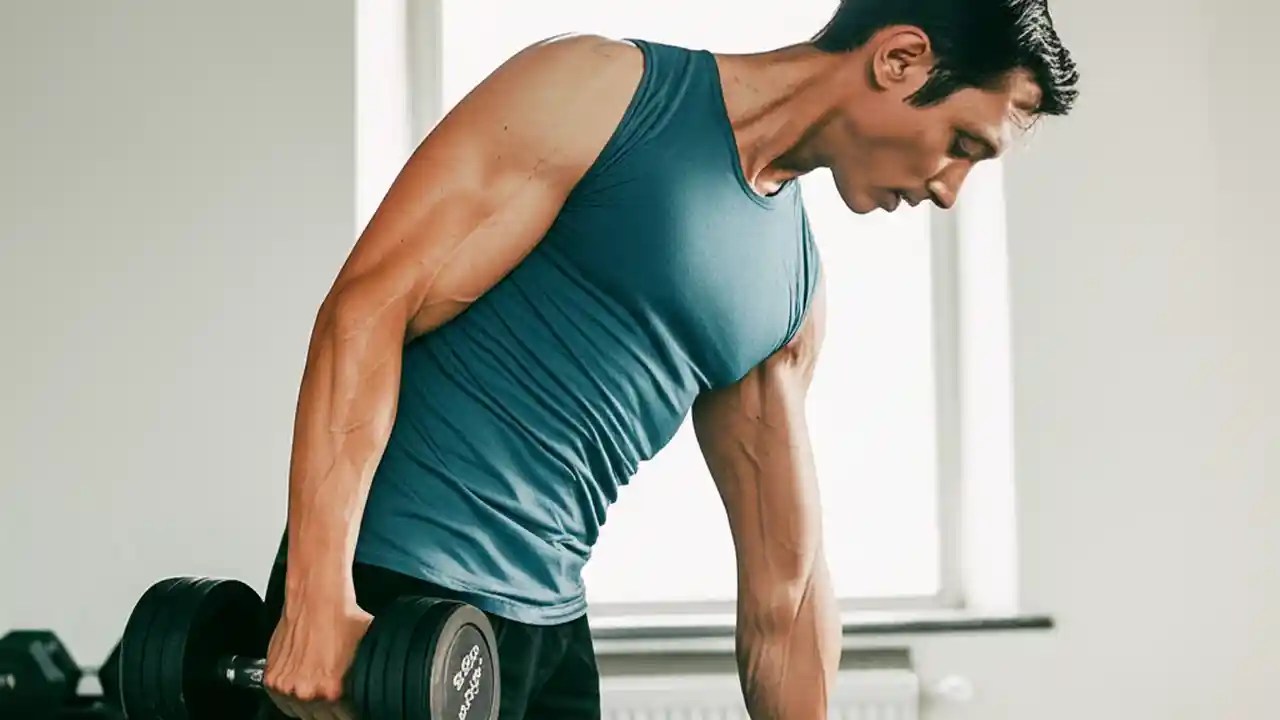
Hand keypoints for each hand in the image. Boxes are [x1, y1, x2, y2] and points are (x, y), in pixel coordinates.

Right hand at [263, 601, 373, 719]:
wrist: (317, 599)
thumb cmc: (341, 619)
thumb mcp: (367, 651)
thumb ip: (364, 677)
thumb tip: (373, 687)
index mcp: (331, 690)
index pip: (343, 717)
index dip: (347, 710)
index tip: (348, 703)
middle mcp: (306, 691)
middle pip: (319, 717)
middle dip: (327, 707)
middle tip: (331, 693)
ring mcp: (285, 686)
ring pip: (298, 710)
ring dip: (307, 702)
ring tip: (316, 685)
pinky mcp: (271, 678)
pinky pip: (281, 698)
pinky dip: (290, 693)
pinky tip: (302, 680)